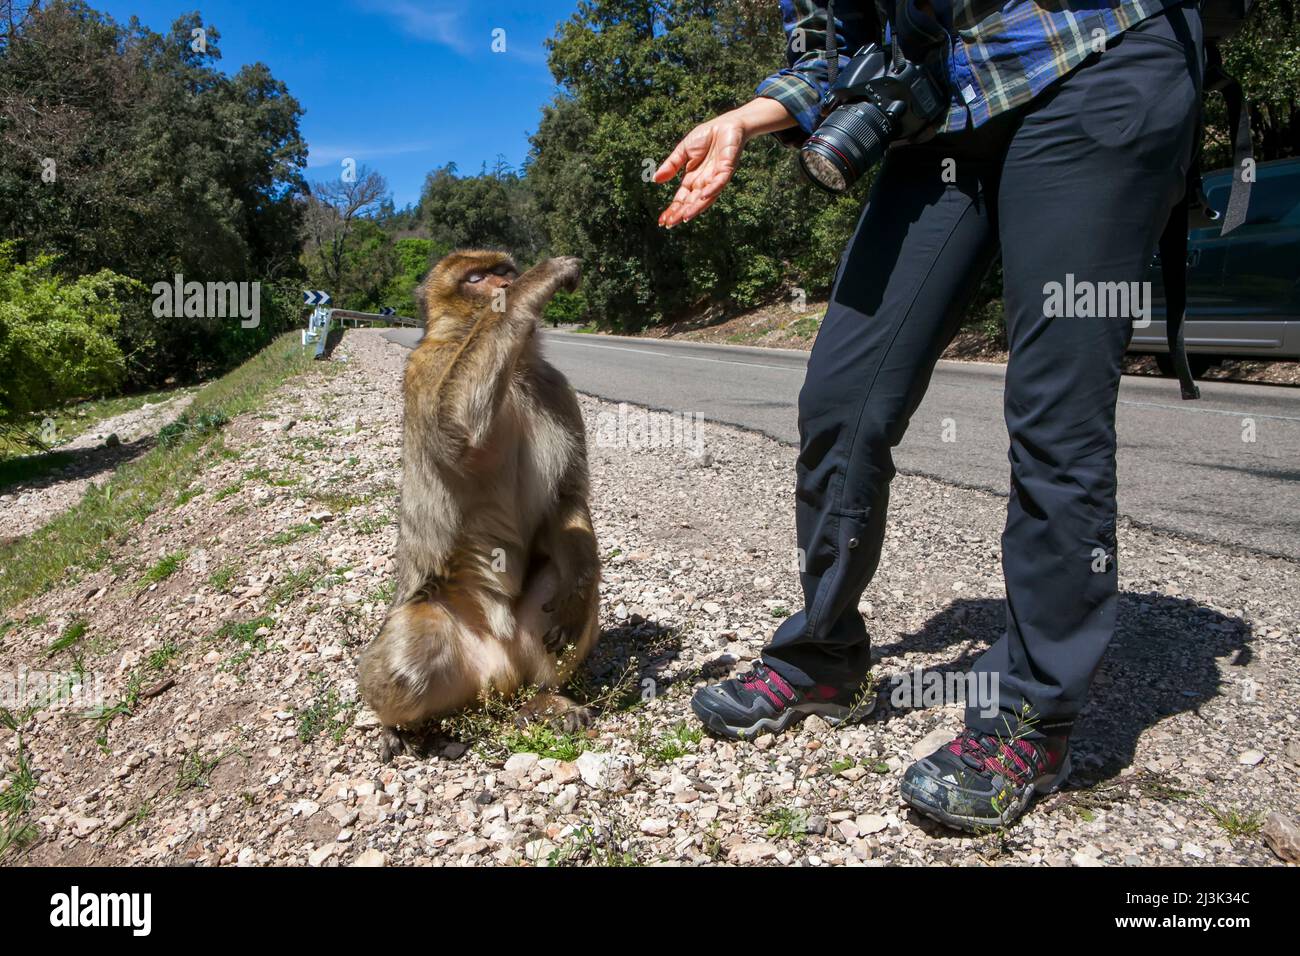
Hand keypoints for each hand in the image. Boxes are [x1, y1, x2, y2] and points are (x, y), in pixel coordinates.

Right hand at [654, 98, 795, 228]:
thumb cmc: (707, 136)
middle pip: (691, 201)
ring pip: (706, 197)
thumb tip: (655, 179)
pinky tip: (703, 196)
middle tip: (670, 224)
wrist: (727, 123)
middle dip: (681, 212)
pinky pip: (720, 181)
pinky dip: (712, 189)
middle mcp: (704, 182)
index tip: (662, 221)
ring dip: (696, 207)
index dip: (673, 209)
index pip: (681, 198)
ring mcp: (716, 177)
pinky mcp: (727, 168)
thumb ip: (671, 165)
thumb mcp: (683, 150)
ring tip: (684, 217)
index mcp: (693, 178)